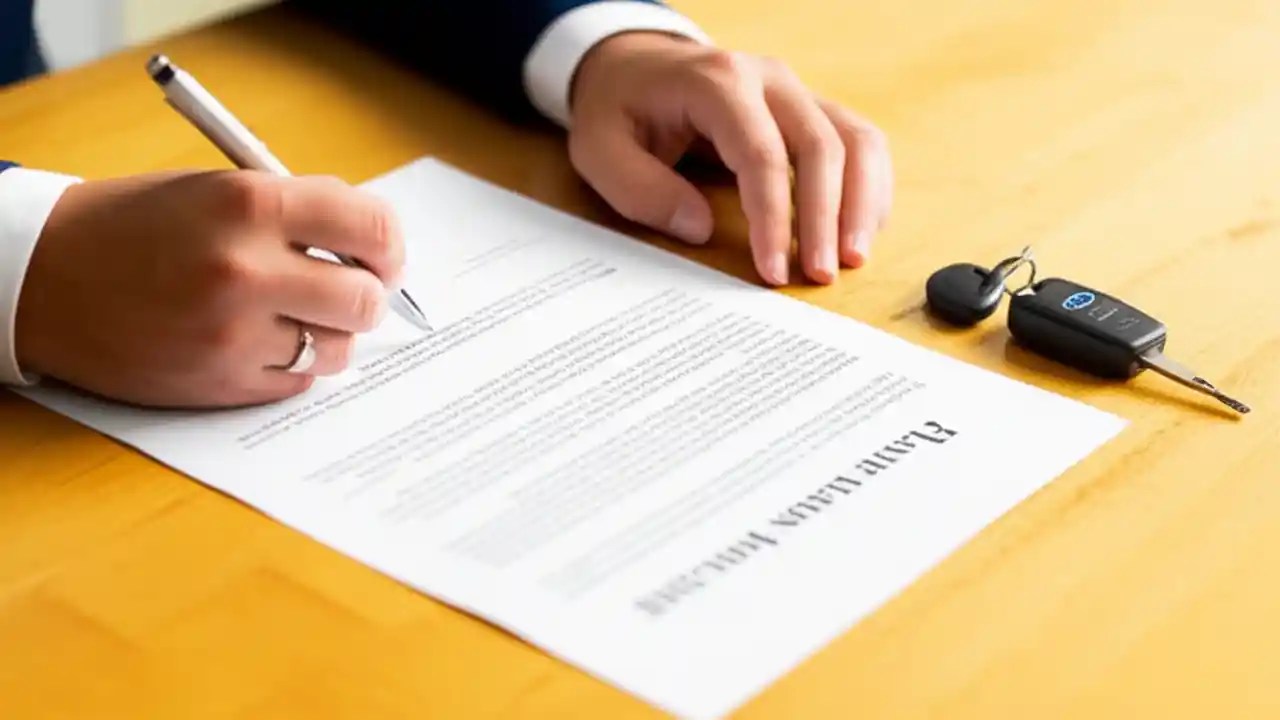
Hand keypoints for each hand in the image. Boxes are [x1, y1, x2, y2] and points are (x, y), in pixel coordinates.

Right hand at [15, 171, 402, 407]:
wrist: (43, 276)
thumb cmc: (136, 225)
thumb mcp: (218, 191)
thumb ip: (298, 213)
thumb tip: (374, 246)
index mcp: (250, 204)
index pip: (372, 227)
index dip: (389, 246)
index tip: (382, 256)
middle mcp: (246, 269)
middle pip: (366, 299)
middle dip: (366, 296)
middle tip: (347, 291)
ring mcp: (234, 333)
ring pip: (338, 348)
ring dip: (328, 334)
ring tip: (291, 315)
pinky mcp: (221, 382)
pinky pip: (298, 381)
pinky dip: (291, 363)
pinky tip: (255, 340)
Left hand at [568, 33, 892, 285]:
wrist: (631, 66)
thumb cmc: (617, 108)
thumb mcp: (599, 149)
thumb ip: (642, 190)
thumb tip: (700, 228)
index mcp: (717, 82)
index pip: (762, 153)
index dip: (773, 216)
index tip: (773, 270)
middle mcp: (768, 79)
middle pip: (821, 146)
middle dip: (826, 218)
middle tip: (821, 275)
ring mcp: (796, 91)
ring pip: (855, 139)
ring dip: (862, 203)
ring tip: (853, 258)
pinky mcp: (810, 109)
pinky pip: (859, 142)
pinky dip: (868, 188)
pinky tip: (860, 231)